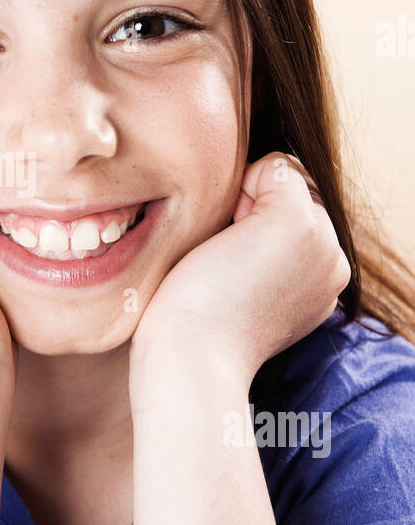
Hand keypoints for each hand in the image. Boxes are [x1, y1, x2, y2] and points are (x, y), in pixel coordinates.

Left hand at [131, 152, 350, 382]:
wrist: (191, 358)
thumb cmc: (194, 326)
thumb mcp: (243, 286)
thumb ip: (260, 253)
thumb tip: (241, 218)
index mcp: (321, 282)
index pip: (299, 217)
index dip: (253, 224)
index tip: (229, 270)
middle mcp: (333, 263)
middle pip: (295, 194)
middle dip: (253, 209)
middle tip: (225, 263)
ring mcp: (324, 242)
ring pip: (286, 180)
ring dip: (245, 201)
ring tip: (226, 254)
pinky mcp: (299, 223)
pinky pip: (275, 166)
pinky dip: (242, 183)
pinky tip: (226, 235)